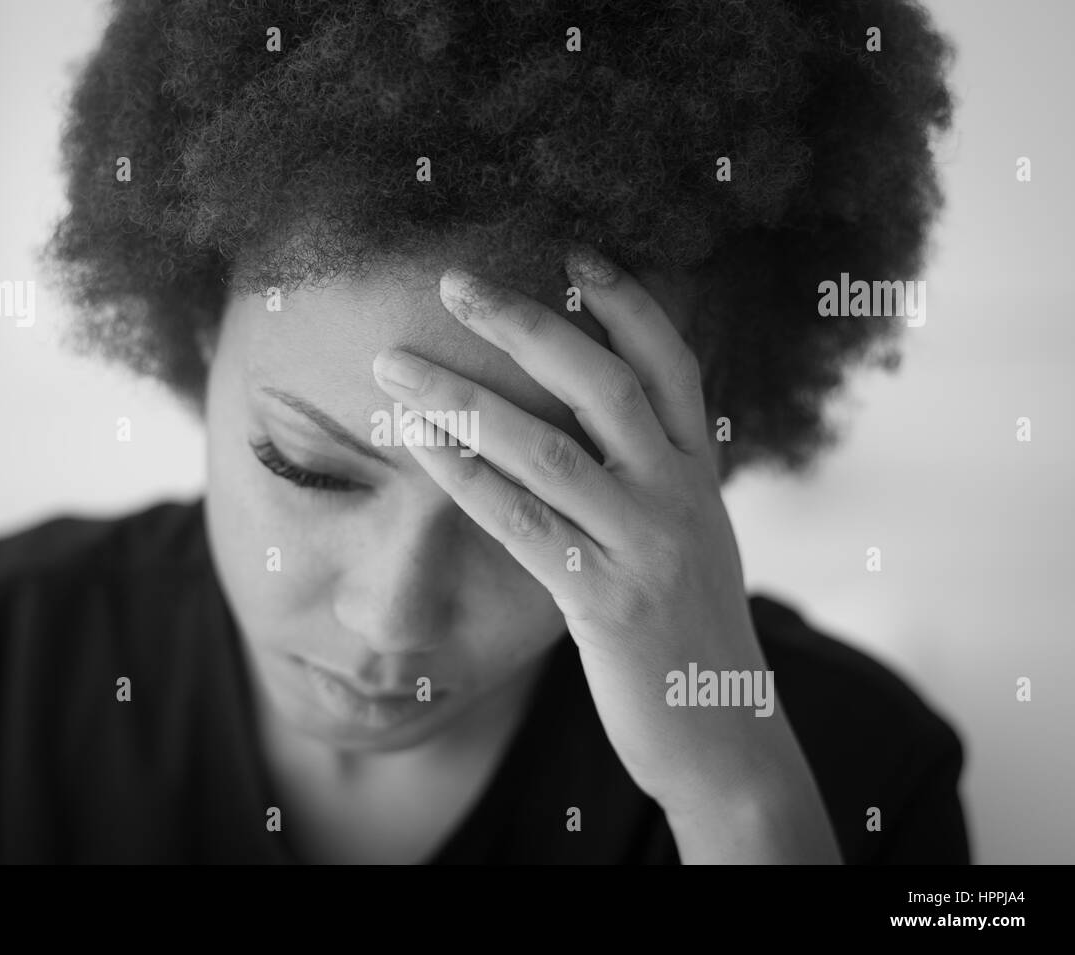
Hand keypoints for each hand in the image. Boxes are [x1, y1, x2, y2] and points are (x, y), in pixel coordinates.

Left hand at [370, 247, 840, 862]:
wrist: (723, 735)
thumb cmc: (687, 632)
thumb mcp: (688, 537)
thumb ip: (650, 475)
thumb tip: (583, 421)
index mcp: (702, 473)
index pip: (674, 363)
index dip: (625, 302)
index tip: (572, 252)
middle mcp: (680, 497)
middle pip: (604, 384)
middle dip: (527, 324)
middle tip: (453, 283)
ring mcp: (646, 548)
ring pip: (547, 450)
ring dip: (462, 398)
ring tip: (395, 366)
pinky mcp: (606, 604)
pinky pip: (522, 524)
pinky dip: (465, 475)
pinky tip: (418, 441)